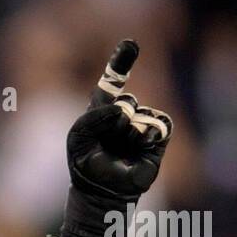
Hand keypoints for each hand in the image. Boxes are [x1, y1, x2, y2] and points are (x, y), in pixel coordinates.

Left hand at [59, 40, 173, 236]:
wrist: (102, 194)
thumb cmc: (86, 166)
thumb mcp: (78, 138)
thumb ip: (93, 117)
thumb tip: (124, 110)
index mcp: (102, 113)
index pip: (112, 84)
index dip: (121, 63)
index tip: (131, 43)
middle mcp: (124, 116)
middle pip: (123, 101)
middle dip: (111, 120)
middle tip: (105, 142)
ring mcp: (142, 126)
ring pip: (138, 113)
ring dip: (126, 132)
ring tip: (120, 150)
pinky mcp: (158, 138)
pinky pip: (157, 124)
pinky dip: (147, 132)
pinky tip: (139, 145)